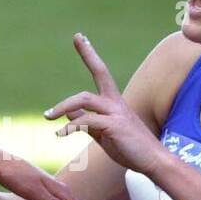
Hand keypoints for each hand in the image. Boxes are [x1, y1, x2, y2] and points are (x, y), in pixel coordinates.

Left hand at [44, 33, 165, 175]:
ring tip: (47, 117)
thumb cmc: (130, 148)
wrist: (152, 161)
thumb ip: (86, 121)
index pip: (101, 72)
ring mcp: (116, 113)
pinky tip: (59, 134)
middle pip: (100, 73)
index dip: (90, 54)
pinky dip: (70, 127)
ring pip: (85, 100)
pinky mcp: (114, 126)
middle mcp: (116, 103)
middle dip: (88, 54)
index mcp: (114, 102)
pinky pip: (86, 121)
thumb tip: (69, 114)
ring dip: (63, 106)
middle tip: (77, 37)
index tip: (80, 37)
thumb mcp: (103, 133)